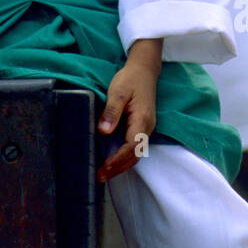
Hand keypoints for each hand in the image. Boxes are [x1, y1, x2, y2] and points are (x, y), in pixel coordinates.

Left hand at [97, 38, 161, 182]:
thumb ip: (112, 111)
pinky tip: (111, 160)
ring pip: (135, 154)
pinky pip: (134, 147)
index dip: (117, 160)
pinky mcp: (141, 128)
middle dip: (118, 168)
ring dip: (121, 165)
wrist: (144, 70)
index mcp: (142, 120)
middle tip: (100, 176)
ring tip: (104, 173)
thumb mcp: (118, 91)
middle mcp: (147, 128)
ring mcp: (145, 129)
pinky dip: (123, 157)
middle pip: (135, 155)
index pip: (131, 147)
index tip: (103, 168)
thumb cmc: (130, 79)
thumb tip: (104, 131)